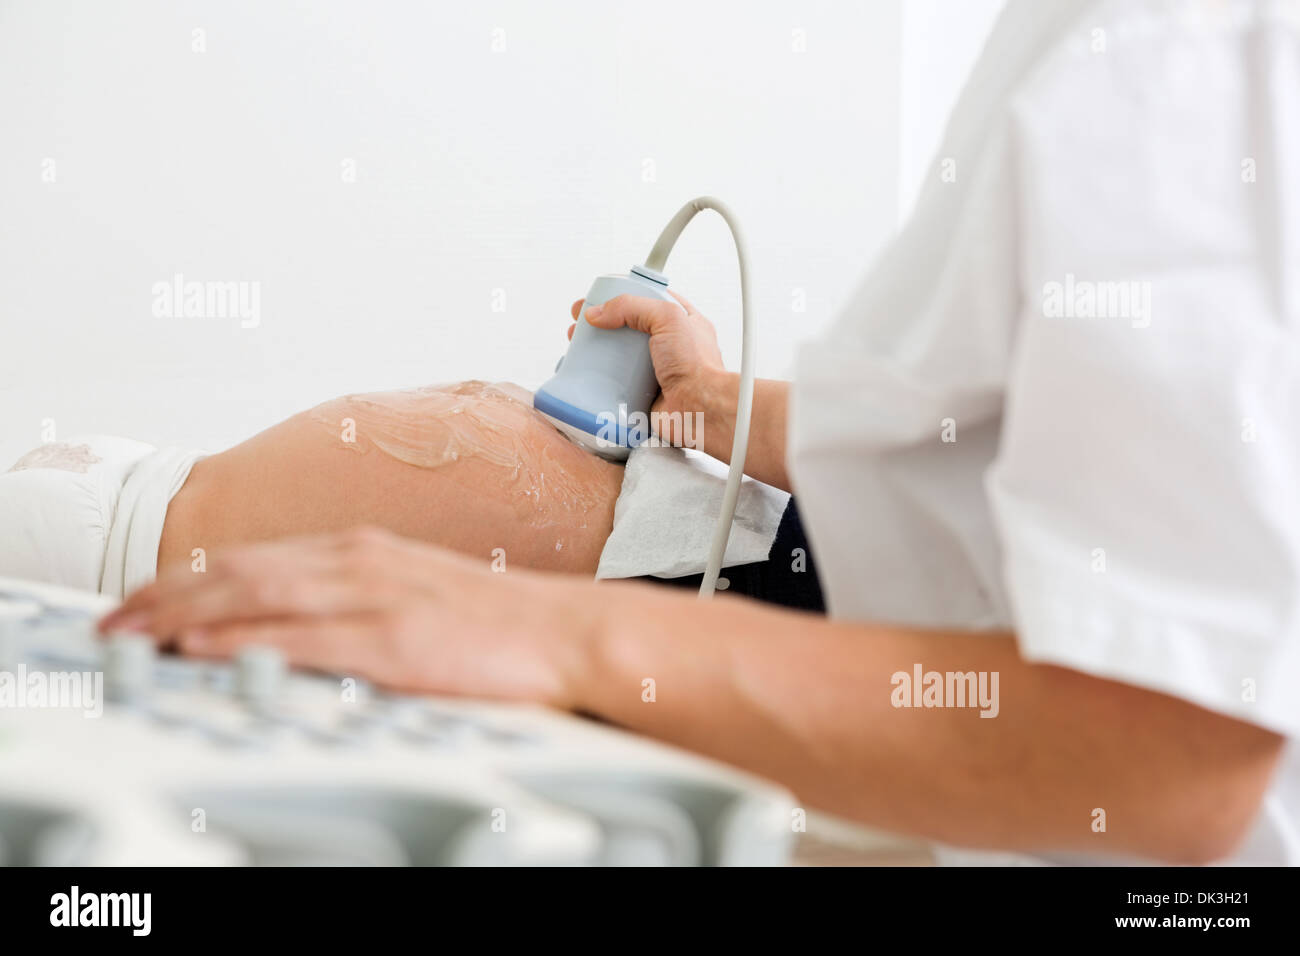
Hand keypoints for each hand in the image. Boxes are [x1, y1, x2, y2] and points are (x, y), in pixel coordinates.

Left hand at [97, 527, 597, 706]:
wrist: (563, 632)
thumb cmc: (496, 619)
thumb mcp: (415, 589)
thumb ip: (357, 594)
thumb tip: (303, 615)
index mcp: (363, 550)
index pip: (255, 559)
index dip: (189, 578)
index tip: (144, 597)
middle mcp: (359, 562)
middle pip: (240, 572)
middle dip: (166, 595)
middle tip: (114, 617)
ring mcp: (373, 597)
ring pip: (256, 596)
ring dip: (184, 614)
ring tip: (134, 630)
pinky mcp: (391, 640)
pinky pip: (298, 639)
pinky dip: (240, 641)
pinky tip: (203, 648)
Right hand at [567, 290, 725, 444]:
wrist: (700, 409)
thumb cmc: (697, 367)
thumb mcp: (669, 317)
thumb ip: (633, 306)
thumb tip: (599, 313)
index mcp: (679, 322)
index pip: (645, 300)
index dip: (620, 297)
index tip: (598, 298)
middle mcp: (667, 346)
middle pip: (626, 329)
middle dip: (600, 326)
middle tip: (580, 325)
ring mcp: (654, 371)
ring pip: (618, 358)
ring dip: (596, 354)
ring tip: (576, 350)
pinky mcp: (642, 394)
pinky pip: (616, 385)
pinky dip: (600, 381)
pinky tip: (587, 376)